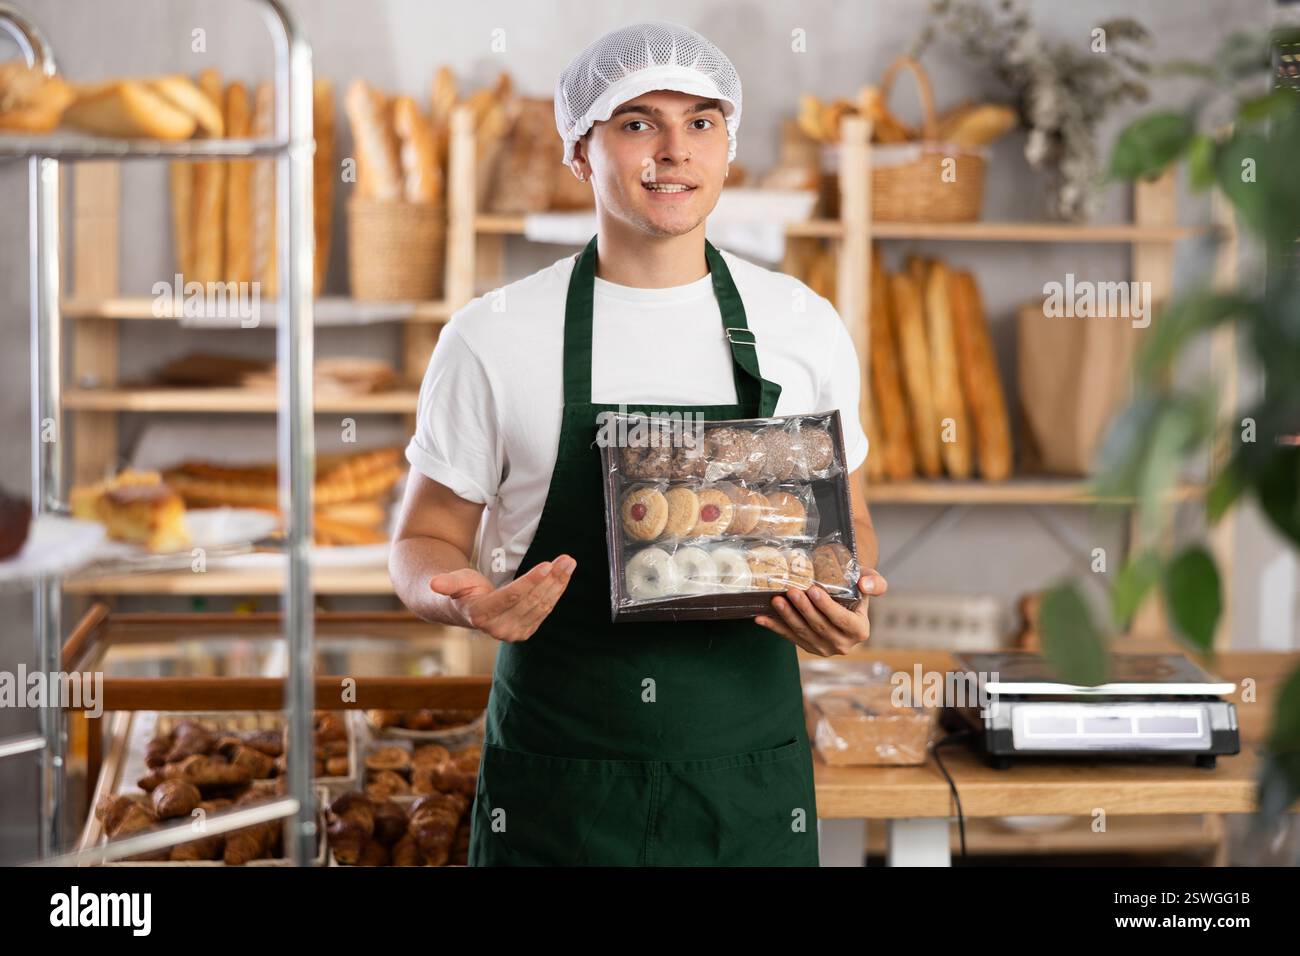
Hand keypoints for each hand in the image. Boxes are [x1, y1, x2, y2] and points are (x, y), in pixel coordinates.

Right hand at [429, 555, 575, 642]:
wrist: (465, 609)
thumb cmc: (461, 589)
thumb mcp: (454, 581)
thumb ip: (447, 582)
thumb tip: (434, 584)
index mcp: (481, 616)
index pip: (511, 597)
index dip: (530, 581)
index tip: (547, 565)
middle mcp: (499, 629)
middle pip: (531, 601)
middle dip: (551, 579)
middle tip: (567, 559)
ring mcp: (514, 632)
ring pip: (542, 606)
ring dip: (558, 584)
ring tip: (568, 563)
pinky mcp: (525, 630)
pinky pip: (544, 610)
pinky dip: (556, 592)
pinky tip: (563, 577)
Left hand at [755, 569, 887, 656]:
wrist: (845, 598)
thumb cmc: (856, 586)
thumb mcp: (869, 581)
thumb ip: (874, 582)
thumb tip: (865, 585)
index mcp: (859, 630)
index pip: (841, 619)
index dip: (826, 606)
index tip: (813, 590)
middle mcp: (843, 644)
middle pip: (819, 626)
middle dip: (803, 609)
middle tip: (791, 591)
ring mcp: (824, 649)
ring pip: (803, 633)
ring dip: (787, 617)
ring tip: (776, 600)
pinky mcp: (808, 647)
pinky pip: (789, 637)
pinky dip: (774, 627)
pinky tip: (760, 618)